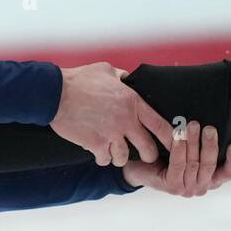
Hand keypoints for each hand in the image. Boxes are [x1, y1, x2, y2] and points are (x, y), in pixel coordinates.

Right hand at [50, 62, 174, 165]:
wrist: (55, 94)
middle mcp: (125, 121)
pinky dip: (102, 158)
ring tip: (114, 152)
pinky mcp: (95, 144)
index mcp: (132, 102)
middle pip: (147, 148)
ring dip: (119, 156)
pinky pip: (104, 159)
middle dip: (148, 155)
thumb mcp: (106, 70)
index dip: (171, 137)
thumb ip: (121, 76)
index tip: (174, 144)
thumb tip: (126, 78)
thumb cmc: (79, 80)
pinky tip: (98, 153)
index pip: (160, 125)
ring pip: (123, 157)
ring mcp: (110, 134)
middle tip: (145, 156)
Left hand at [121, 120, 230, 196]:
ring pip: (194, 163)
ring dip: (193, 143)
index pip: (229, 173)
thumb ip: (203, 144)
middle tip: (209, 128)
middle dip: (210, 144)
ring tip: (192, 126)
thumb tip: (213, 125)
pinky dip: (179, 150)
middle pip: (210, 165)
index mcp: (210, 178)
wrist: (140, 167)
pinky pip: (179, 165)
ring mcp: (187, 188)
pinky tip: (178, 138)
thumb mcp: (190, 149)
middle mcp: (201, 186)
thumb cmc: (166, 156)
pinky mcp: (173, 186)